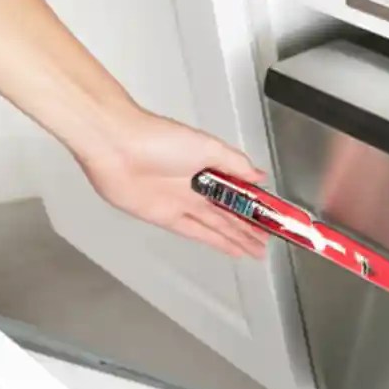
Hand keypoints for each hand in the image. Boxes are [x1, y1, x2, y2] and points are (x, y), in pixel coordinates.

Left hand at [76, 109, 270, 258]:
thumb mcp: (207, 146)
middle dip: (250, 227)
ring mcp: (181, 203)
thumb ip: (235, 163)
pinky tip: (231, 249)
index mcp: (208, 165)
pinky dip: (216, 242)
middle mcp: (195, 186)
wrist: (116, 146)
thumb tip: (258, 175)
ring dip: (238, 239)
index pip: (239, 191)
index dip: (255, 205)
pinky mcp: (165, 217)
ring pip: (217, 226)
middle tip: (269, 239)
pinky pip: (197, 233)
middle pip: (229, 212)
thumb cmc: (156, 138)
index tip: (272, 215)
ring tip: (257, 250)